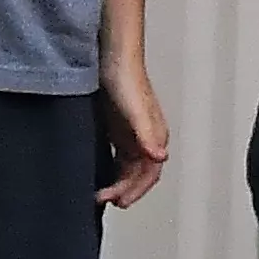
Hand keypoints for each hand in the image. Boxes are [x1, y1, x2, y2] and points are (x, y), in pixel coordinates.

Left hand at [98, 59, 168, 207]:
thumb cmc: (127, 80)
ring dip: (118, 183)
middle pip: (138, 174)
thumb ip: (146, 135)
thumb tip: (160, 157)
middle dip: (124, 191)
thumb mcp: (137, 112)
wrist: (113, 57)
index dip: (135, 191)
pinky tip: (98, 173)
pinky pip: (117, 157)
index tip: (117, 202)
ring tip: (100, 194)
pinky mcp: (118, 128)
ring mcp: (132, 133)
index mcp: (155, 136)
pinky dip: (110, 169)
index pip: (149, 174)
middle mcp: (146, 138)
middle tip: (103, 200)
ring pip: (128, 168)